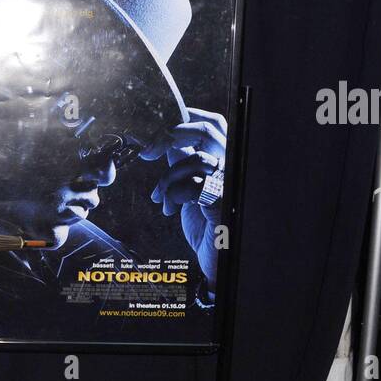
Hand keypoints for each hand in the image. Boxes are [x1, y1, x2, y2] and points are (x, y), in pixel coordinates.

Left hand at [140, 107, 226, 289]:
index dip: (185, 119)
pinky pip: (193, 185)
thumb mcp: (190, 188)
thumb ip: (183, 164)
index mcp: (224, 159)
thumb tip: (168, 144)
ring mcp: (229, 183)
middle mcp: (232, 166)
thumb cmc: (205, 226)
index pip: (213, 123)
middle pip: (207, 131)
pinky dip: (173, 194)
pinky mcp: (223, 202)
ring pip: (195, 158)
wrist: (215, 261)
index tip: (157, 132)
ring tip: (161, 197)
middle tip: (148, 152)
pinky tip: (169, 208)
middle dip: (169, 136)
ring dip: (168, 177)